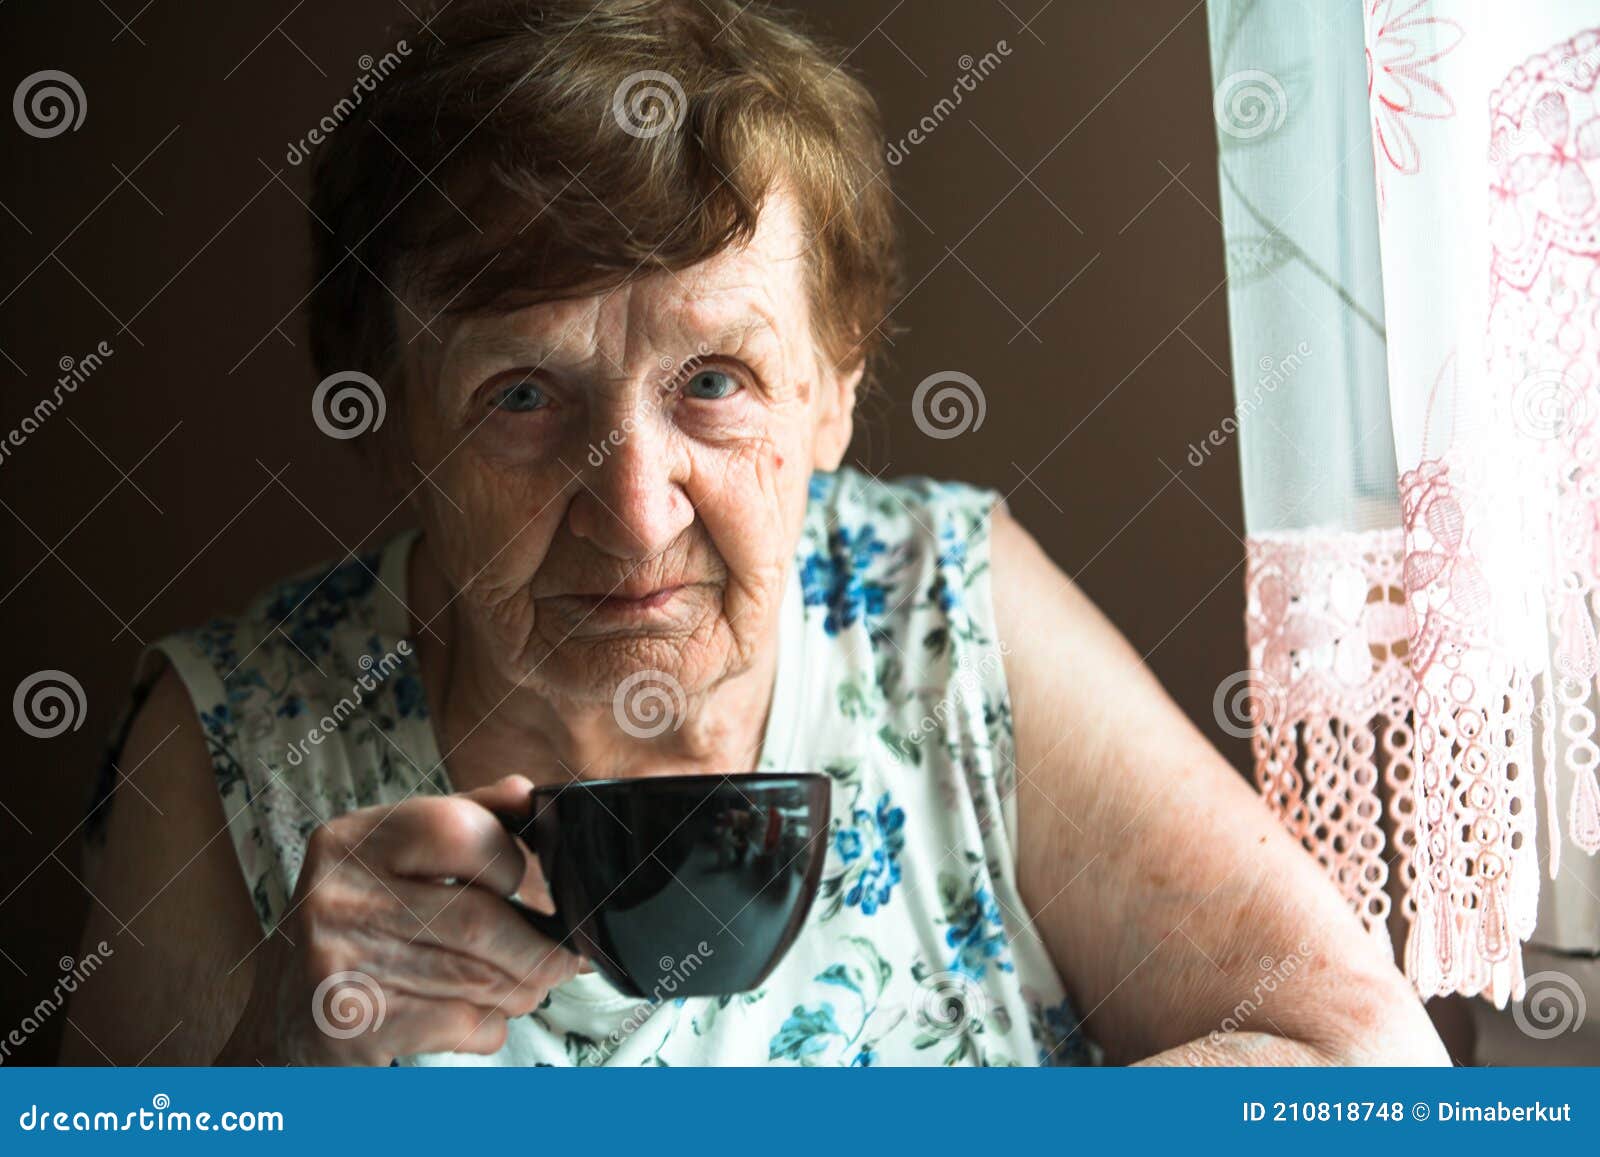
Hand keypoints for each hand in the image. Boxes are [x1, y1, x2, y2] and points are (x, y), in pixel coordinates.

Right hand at [217, 775, 581, 1064]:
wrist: (282, 1018)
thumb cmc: (356, 924)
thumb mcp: (391, 856)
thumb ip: (461, 817)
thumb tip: (524, 792)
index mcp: (352, 839)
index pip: (459, 829)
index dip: (509, 859)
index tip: (525, 884)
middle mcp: (336, 895)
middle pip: (479, 919)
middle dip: (538, 948)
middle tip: (562, 959)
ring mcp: (338, 962)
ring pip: (474, 977)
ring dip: (523, 988)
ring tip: (532, 986)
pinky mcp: (352, 1025)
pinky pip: (456, 1023)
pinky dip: (488, 1026)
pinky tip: (483, 1019)